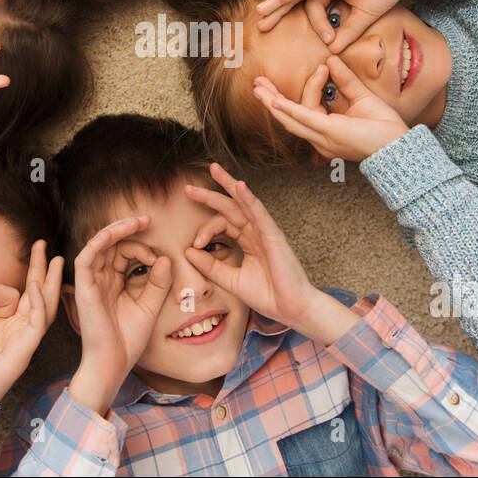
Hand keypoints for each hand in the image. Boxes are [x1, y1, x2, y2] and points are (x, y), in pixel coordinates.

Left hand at [0, 240, 63, 401]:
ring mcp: (22, 338)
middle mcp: (14, 329)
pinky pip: (39, 321)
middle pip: (33, 294)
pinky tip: (38, 287)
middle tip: (42, 245)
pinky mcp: (25, 348)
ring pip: (43, 304)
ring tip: (54, 259)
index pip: (6, 295)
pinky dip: (40, 303)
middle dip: (38, 269)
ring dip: (48, 281)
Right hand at [66, 216, 171, 414]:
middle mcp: (100, 279)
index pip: (122, 252)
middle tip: (147, 220)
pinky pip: (85, 257)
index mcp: (113, 283)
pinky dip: (98, 242)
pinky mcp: (84, 288)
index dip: (140, 246)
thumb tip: (165, 257)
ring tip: (136, 221)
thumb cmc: (128, 340)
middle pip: (111, 243)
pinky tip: (115, 233)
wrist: (114, 364)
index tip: (158, 256)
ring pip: (98, 244)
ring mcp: (91, 282)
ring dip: (116, 229)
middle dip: (128, 229)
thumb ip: (158, 283)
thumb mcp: (151, 306)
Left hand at [183, 164, 356, 344]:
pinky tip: (239, 186)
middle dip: (209, 195)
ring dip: (229, 184)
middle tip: (188, 187)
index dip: (205, 230)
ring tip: (214, 169)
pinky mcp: (273, 235)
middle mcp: (256, 231)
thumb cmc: (267, 295)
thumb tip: (188, 250)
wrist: (289, 309)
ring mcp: (265, 231)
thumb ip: (210, 265)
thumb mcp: (230, 279)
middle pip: (230, 206)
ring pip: (244, 202)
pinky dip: (248, 198)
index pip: (222, 224)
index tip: (194, 244)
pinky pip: (259, 212)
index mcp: (248, 240)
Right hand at [253, 55, 408, 161]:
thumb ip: (345, 80)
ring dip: (273, 103)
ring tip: (259, 89)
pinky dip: (289, 109)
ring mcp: (323, 137)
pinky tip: (276, 101)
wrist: (398, 146)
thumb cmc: (384, 128)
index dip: (311, 86)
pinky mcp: (330, 132)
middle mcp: (321, 138)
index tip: (323, 67)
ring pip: (291, 119)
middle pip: (289, 118)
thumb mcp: (361, 98)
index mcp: (327, 132)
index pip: (308, 108)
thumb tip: (331, 60)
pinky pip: (305, 119)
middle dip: (271, 101)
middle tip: (256, 85)